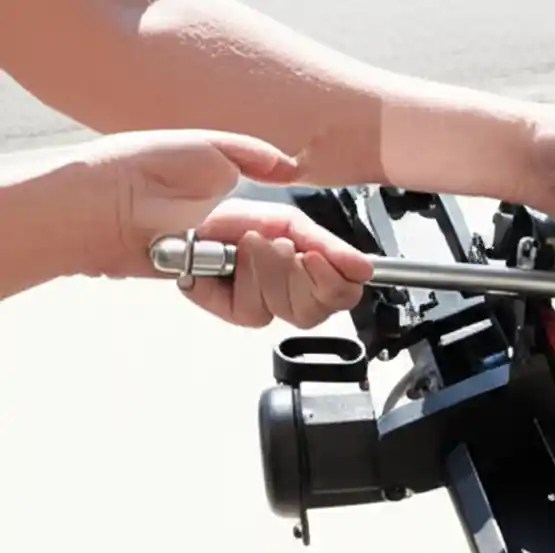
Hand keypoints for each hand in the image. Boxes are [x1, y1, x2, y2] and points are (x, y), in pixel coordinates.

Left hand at [84, 129, 371, 327]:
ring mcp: (238, 281)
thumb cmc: (143, 170)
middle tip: (303, 254)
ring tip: (253, 247)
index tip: (362, 268)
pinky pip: (253, 314)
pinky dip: (245, 292)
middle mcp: (256, 254)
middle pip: (319, 290)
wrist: (104, 203)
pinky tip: (226, 268)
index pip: (321, 248)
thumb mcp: (211, 148)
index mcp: (264, 219)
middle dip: (322, 275)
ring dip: (281, 277)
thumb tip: (292, 168)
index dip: (345, 260)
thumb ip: (259, 156)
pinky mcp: (217, 300)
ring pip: (292, 306)